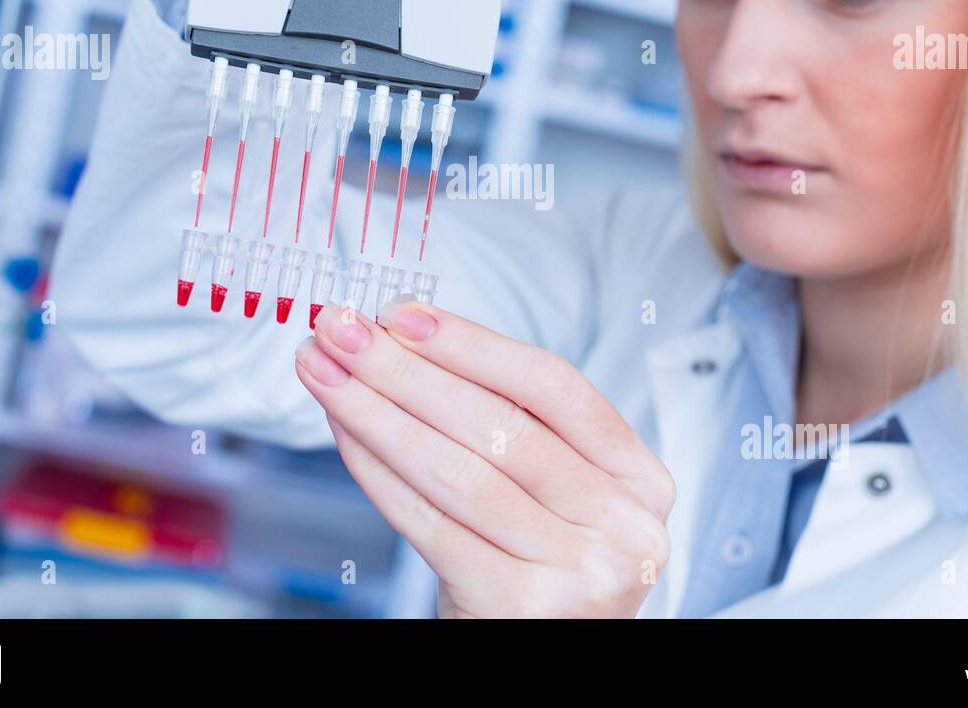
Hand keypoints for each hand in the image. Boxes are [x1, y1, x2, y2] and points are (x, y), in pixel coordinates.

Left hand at [294, 301, 675, 617]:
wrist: (540, 653)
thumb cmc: (537, 567)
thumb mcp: (555, 494)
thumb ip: (511, 425)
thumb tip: (406, 340)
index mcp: (640, 479)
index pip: (556, 387)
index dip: (473, 344)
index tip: (402, 313)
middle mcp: (623, 526)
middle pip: (501, 425)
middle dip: (407, 369)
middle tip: (343, 331)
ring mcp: (579, 572)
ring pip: (458, 470)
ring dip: (378, 412)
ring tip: (327, 373)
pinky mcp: (521, 608)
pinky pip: (430, 524)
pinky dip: (377, 472)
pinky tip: (346, 434)